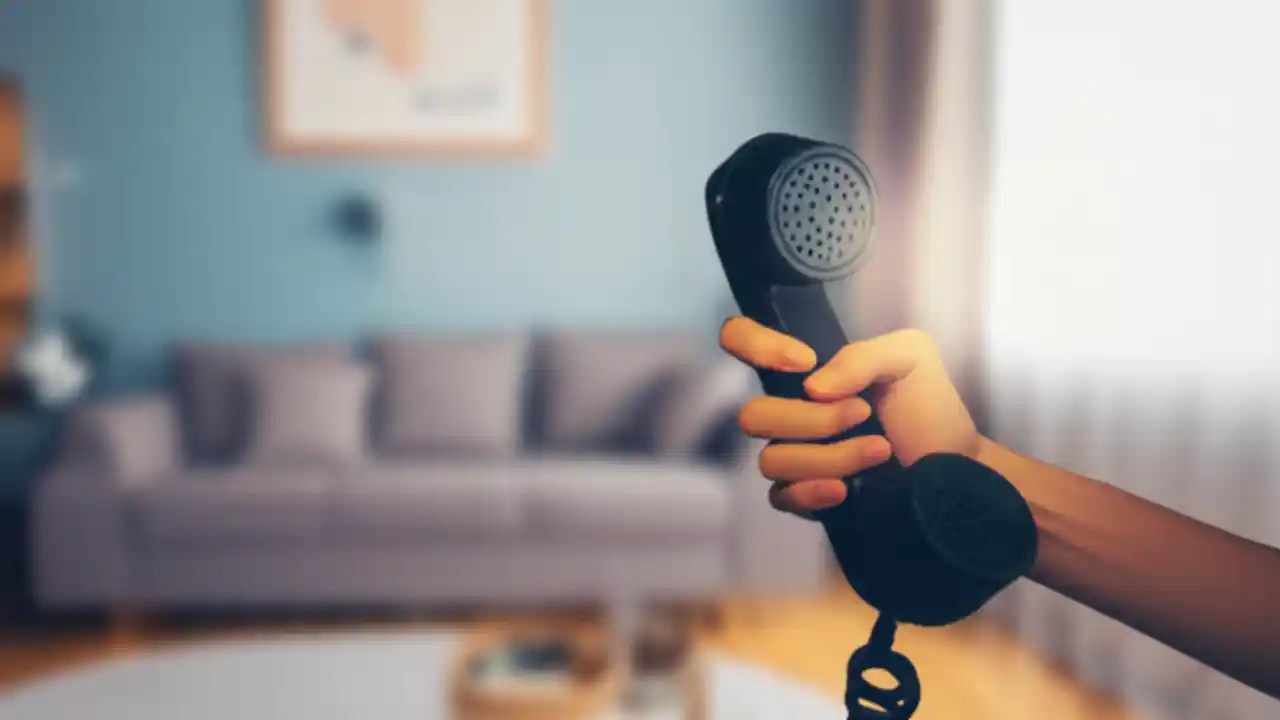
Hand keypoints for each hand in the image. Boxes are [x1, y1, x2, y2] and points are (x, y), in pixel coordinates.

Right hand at [719, 317, 979, 516]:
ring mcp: (794, 456)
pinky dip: (812, 491)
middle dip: (813, 420)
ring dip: (830, 456)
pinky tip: (845, 490)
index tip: (805, 360)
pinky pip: (781, 496)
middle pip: (754, 416)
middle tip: (864, 414)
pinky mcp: (805, 497)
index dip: (756, 345)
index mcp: (806, 371)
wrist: (956, 466)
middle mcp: (790, 411)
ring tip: (879, 451)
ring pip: (773, 460)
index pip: (742, 340)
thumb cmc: (929, 407)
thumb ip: (863, 354)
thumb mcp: (910, 357)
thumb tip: (814, 386)